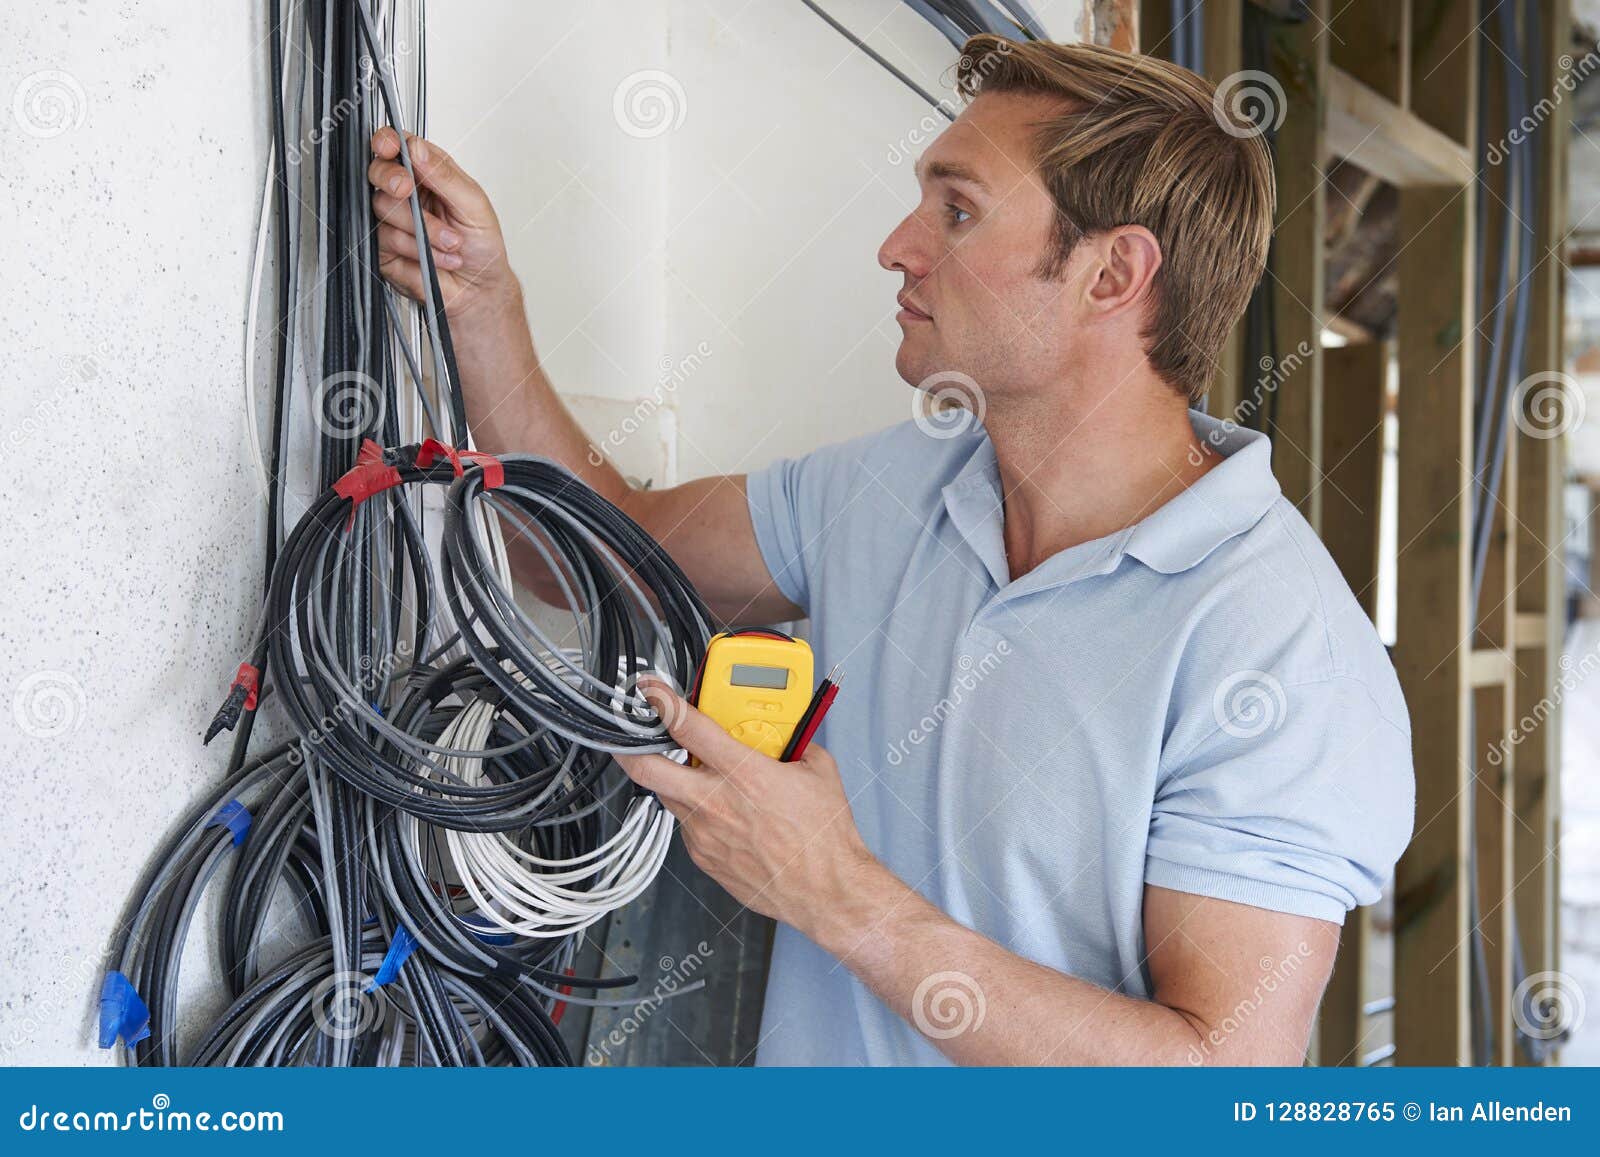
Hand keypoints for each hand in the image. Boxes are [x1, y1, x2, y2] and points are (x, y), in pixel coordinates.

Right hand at [367, 128, 516, 321]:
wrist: (479, 289)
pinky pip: (386, 239)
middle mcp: (407, 195)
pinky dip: (416, 250)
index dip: (387, 142)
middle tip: (407, 190)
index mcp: (428, 175)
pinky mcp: (385, 248)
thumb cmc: (482, 246)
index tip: (390, 148)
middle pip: (378, 171)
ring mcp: (393, 221)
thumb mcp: (474, 205)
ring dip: (423, 228)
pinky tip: (437, 257)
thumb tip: (417, 149)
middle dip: (392, 179)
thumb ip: (445, 175)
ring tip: (451, 243)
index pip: (398, 147)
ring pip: (383, 207)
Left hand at [615, 679, 876, 933]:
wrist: (827, 890)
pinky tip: (719, 811)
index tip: (650, 689)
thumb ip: (793, 744)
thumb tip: (784, 734)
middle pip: (647, 768)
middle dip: (629, 745)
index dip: (661, 701)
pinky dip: (696, 811)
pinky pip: (686, 825)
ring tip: (691, 773)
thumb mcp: (818, 771)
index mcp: (743, 772)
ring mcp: (704, 832)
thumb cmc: (824, 837)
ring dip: (672, 779)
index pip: (687, 726)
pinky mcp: (703, 857)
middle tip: (630, 734)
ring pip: (667, 796)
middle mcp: (715, 801)